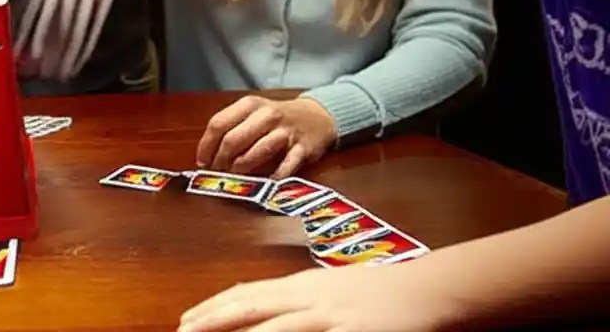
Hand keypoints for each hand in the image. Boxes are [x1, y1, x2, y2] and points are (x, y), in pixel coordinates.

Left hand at [178, 260, 456, 331]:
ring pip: (281, 330)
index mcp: (301, 285)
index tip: (184, 321)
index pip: (247, 294)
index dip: (213, 308)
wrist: (427, 289)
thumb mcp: (322, 288)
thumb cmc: (372, 291)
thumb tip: (242, 298)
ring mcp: (334, 317)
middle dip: (215, 321)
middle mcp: (312, 298)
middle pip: (254, 308)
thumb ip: (285, 296)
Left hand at [196, 97, 336, 177]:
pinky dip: (272, 178)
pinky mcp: (302, 148)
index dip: (206, 145)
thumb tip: (207, 155)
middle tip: (218, 172)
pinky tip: (264, 184)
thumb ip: (232, 128)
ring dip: (241, 169)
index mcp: (250, 104)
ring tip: (236, 176)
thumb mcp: (253, 113)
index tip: (202, 161)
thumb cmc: (277, 119)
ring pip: (256, 152)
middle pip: (233, 139)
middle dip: (221, 160)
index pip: (218, 123)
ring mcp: (285, 131)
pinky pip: (284, 167)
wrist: (318, 116)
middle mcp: (267, 115)